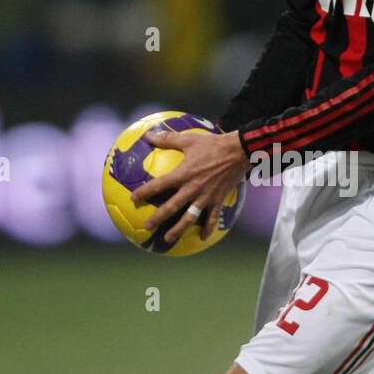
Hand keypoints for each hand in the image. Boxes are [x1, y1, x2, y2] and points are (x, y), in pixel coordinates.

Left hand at [132, 128, 248, 243]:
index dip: (145, 192)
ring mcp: (206, 197)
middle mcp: (193, 188)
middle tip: (147, 226)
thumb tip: (148, 135)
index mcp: (184, 174)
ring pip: (190, 218)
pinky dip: (208, 229)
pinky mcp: (218, 200)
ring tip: (168, 238)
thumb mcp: (189, 139)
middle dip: (158, 218)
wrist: (239, 151)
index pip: (160, 185)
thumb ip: (168, 139)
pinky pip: (213, 218)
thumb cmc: (213, 144)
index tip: (134, 198)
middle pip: (172, 207)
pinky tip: (202, 238)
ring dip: (178, 230)